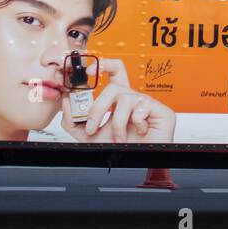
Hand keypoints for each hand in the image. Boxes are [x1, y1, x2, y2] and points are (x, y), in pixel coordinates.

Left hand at [60, 58, 176, 143]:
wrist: (138, 162)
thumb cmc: (120, 148)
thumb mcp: (90, 136)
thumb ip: (74, 122)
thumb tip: (67, 102)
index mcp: (118, 100)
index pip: (114, 72)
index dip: (104, 65)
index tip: (90, 70)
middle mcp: (132, 98)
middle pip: (114, 86)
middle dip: (98, 108)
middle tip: (91, 127)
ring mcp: (146, 103)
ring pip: (125, 99)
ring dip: (117, 124)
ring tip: (119, 138)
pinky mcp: (160, 110)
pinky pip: (142, 109)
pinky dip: (136, 124)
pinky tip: (139, 131)